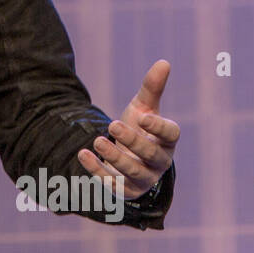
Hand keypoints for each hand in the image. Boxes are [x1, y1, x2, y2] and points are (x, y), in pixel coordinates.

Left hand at [78, 59, 179, 199]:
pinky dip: (96, 170)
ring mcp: (143, 178)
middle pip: (151, 154)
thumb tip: (164, 62)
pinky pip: (112, 184)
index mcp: (167, 140)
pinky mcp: (124, 190)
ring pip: (132, 171)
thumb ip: (152, 88)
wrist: (124, 156)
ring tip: (96, 140)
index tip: (142, 116)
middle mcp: (159, 162)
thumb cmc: (138, 129)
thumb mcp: (143, 107)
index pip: (171, 134)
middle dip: (132, 140)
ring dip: (114, 156)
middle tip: (113, 124)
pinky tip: (82, 154)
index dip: (159, 126)